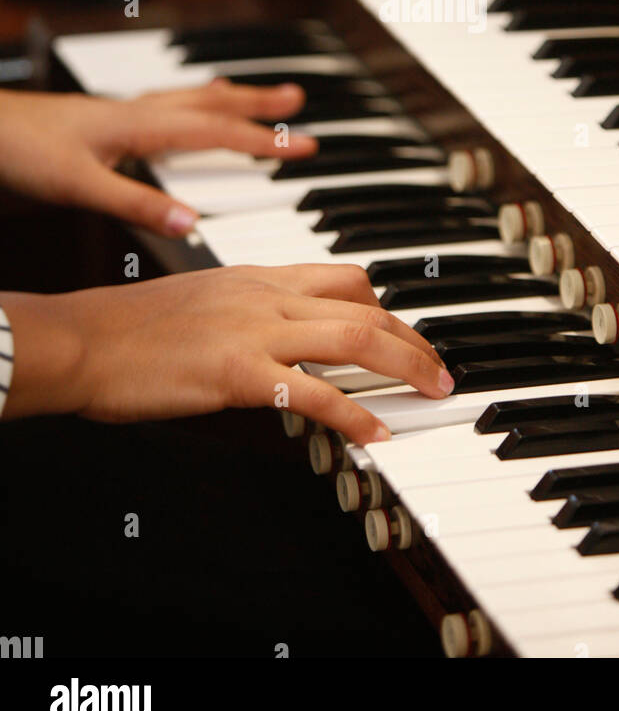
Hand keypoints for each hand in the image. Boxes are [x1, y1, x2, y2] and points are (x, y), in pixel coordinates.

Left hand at [0, 82, 316, 236]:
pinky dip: (182, 107)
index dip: (261, 141)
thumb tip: (190, 222)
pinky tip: (176, 117)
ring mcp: (116, 115)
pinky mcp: (99, 123)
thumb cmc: (17, 150)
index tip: (303, 147)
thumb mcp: (77, 184)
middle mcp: (133, 112)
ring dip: (223, 99)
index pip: (214, 132)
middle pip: (208, 104)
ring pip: (185, 101)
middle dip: (255, 104)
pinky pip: (157, 109)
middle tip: (295, 99)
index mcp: (137, 124)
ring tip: (250, 97)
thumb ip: (134, 203)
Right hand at [0, 264, 453, 442]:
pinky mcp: (238, 372)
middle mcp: (266, 295)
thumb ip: (249, 311)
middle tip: (440, 370)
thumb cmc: (132, 328)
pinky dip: (353, 413)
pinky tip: (374, 434)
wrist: (85, 338)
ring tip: (433, 393)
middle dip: (415, 339)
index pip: (347, 280)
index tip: (410, 335)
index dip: (390, 309)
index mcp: (258, 276)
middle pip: (365, 307)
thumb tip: (283, 340)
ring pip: (355, 338)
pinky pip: (313, 393)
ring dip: (406, 366)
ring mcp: (255, 331)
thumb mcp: (204, 301)